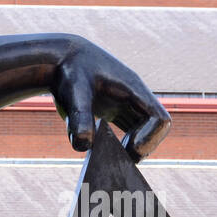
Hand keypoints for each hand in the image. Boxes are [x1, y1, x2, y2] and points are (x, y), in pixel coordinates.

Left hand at [51, 38, 170, 159]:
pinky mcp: (113, 110)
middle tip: (116, 159)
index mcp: (133, 88)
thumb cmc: (68, 69)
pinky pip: (127, 130)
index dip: (150, 138)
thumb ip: (80, 117)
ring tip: (105, 155)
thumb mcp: (73, 92)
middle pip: (156, 128)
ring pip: (142, 131)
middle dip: (141, 146)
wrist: (56, 58)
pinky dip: (118, 143)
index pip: (160, 119)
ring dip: (130, 146)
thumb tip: (85, 145)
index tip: (129, 149)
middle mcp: (134, 97)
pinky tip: (96, 147)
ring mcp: (125, 103)